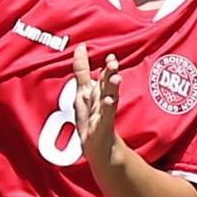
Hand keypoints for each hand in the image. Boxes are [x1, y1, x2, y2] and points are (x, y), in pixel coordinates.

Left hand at [72, 43, 121, 168]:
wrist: (99, 147)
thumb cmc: (91, 118)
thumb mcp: (83, 92)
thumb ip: (82, 71)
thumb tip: (80, 48)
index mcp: (96, 92)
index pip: (98, 75)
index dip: (99, 65)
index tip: (100, 52)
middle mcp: (102, 99)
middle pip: (107, 83)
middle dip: (110, 71)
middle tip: (113, 60)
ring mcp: (103, 112)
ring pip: (109, 96)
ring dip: (112, 87)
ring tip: (115, 78)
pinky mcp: (103, 126)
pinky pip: (106, 115)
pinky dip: (107, 108)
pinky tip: (109, 101)